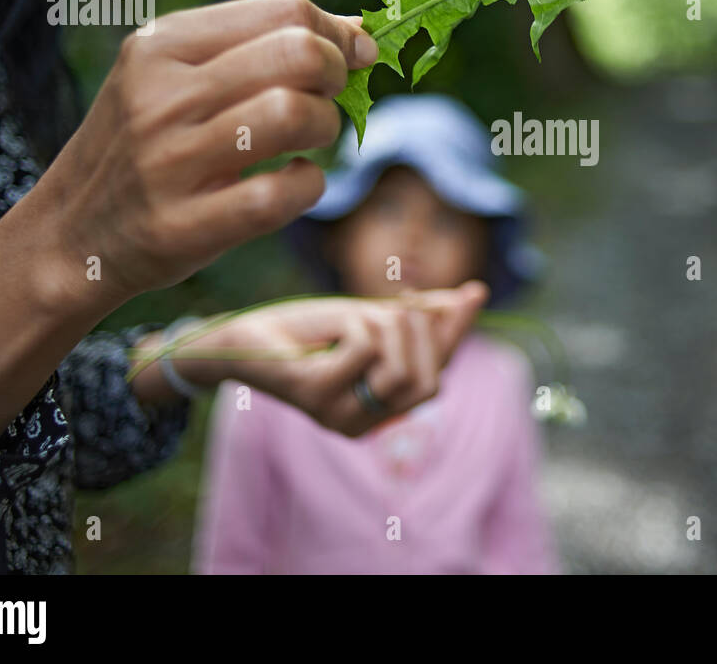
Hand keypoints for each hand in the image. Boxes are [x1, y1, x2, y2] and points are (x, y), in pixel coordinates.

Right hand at [28, 0, 377, 305]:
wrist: (70, 235)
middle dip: (337, 75)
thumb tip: (358, 28)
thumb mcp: (176, 78)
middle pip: (298, 54)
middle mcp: (162, 96)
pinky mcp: (182, 225)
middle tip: (328, 98)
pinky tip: (295, 183)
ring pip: (293, 115)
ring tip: (308, 140)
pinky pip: (280, 194)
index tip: (356, 55)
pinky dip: (310, 185)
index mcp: (163, 44)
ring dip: (325, 127)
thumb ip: (258, 47)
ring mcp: (169, 162)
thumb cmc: (150, 146)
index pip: (284, 11)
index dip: (339, 33)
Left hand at [167, 281, 488, 436]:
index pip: (437, 378)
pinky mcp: (316, 395)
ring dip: (387, 326)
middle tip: (399, 299)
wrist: (244, 333)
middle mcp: (362, 423)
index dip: (456, 334)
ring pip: (401, 369)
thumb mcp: (372, 319)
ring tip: (358, 313)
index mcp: (378, 410)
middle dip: (423, 332)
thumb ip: (418, 319)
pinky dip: (357, 325)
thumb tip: (472, 297)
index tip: (473, 293)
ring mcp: (339, 415)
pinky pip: (365, 351)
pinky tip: (335, 328)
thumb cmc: (307, 330)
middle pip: (428, 381)